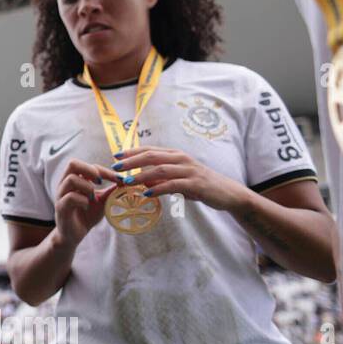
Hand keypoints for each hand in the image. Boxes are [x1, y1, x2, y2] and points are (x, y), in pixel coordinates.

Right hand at [53, 158, 120, 248]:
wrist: (74, 235)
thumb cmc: (87, 215)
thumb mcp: (102, 201)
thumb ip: (110, 191)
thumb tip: (126, 182)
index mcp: (75, 180)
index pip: (89, 166)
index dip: (105, 171)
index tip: (118, 179)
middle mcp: (65, 184)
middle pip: (73, 163)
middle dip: (91, 170)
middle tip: (101, 182)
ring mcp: (61, 195)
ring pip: (71, 179)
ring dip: (87, 187)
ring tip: (93, 198)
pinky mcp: (60, 207)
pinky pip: (71, 197)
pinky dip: (83, 200)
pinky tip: (86, 207)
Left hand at [112, 145, 249, 211]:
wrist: (227, 193)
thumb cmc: (199, 185)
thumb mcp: (178, 179)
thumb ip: (160, 179)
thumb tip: (141, 181)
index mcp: (176, 155)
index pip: (150, 149)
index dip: (132, 152)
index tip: (116, 156)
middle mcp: (181, 159)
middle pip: (152, 156)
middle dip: (132, 160)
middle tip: (116, 166)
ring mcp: (189, 171)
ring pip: (161, 170)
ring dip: (142, 175)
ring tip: (128, 181)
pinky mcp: (196, 184)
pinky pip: (173, 185)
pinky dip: (158, 189)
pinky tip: (147, 194)